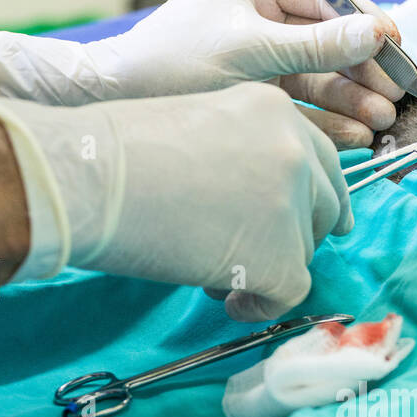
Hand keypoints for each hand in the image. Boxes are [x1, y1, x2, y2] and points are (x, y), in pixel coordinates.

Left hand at [0, 0, 404, 146]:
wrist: (118, 109)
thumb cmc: (172, 63)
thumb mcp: (249, 50)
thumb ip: (315, 45)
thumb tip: (377, 33)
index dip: (360, 20)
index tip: (393, 41)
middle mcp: (260, 21)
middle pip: (327, 42)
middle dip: (362, 70)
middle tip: (395, 93)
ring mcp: (260, 64)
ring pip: (320, 79)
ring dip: (352, 101)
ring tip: (380, 122)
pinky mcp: (258, 103)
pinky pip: (303, 109)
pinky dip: (330, 123)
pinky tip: (356, 137)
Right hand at [0, 81, 351, 319]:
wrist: (92, 179)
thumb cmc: (119, 155)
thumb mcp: (200, 128)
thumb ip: (243, 157)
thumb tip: (261, 210)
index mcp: (275, 111)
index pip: (323, 161)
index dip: (317, 199)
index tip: (316, 224)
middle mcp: (296, 151)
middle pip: (324, 208)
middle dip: (297, 238)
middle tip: (259, 257)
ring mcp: (293, 204)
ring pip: (303, 253)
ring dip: (267, 268)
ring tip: (212, 270)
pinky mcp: (281, 256)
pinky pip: (290, 293)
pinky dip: (260, 304)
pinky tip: (229, 299)